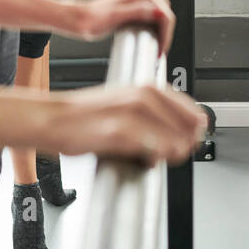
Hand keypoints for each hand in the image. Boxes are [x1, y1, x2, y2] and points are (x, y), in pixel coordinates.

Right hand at [48, 85, 207, 164]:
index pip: (187, 107)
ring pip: (171, 135)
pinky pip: (149, 146)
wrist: (53, 118)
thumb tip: (176, 132)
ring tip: (167, 158)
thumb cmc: (85, 115)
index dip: (195, 126)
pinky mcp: (117, 131)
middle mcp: (140, 96)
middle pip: (184, 123)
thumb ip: (149, 113)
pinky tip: (150, 160)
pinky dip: (154, 155)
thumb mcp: (122, 103)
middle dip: (188, 141)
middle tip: (182, 152)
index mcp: (144, 88)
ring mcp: (129, 113)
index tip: (196, 137)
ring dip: (175, 150)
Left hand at [69, 0, 175, 49]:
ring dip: (161, 31)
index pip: (165, 14)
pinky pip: (152, 18)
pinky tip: (150, 39)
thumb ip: (138, 12)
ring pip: (160, 16)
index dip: (166, 33)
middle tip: (160, 50)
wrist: (78, 19)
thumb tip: (158, 12)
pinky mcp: (133, 9)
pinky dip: (154, 30)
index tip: (161, 47)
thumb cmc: (91, 19)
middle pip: (165, 14)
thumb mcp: (115, 17)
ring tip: (157, 47)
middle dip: (166, 33)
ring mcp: (138, 1)